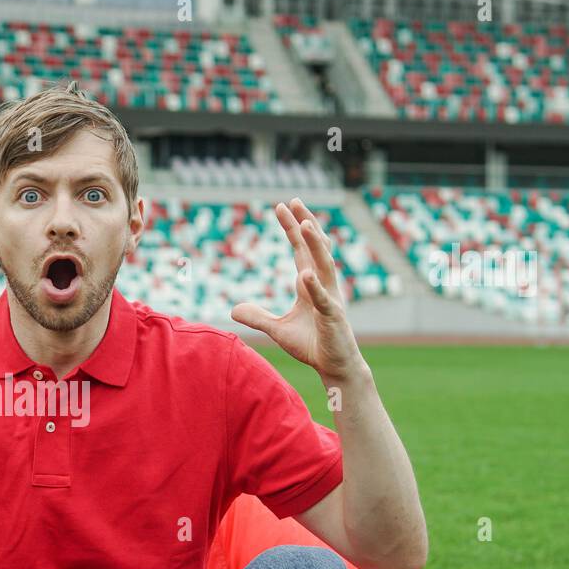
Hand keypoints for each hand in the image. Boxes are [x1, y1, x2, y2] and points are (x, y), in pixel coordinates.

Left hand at [230, 198, 366, 384]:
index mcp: (310, 284)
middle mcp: (323, 285)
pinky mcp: (333, 318)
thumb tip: (234, 309)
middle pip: (314, 248)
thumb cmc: (312, 345)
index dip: (292, 227)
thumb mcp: (277, 329)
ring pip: (323, 265)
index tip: (282, 206)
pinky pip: (323, 300)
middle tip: (293, 201)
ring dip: (314, 245)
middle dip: (305, 224)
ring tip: (305, 225)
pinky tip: (305, 274)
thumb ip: (258, 317)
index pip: (300, 249)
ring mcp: (330, 299)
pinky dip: (315, 287)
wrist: (334, 367)